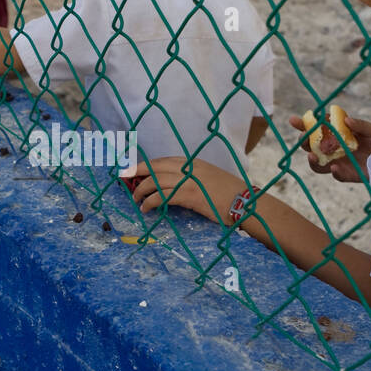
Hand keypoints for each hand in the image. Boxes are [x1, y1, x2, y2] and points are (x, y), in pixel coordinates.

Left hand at [127, 157, 243, 222]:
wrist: (245, 202)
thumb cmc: (229, 193)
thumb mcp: (208, 178)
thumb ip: (191, 177)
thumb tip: (172, 185)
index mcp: (193, 162)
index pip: (162, 160)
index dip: (145, 165)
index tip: (132, 170)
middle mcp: (188, 168)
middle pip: (154, 167)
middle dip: (136, 172)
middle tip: (124, 180)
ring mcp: (188, 181)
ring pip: (155, 182)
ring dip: (141, 191)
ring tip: (136, 200)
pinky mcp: (189, 195)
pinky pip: (162, 197)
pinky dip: (150, 203)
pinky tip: (146, 209)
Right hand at [293, 112, 370, 183]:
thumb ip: (360, 125)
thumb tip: (346, 120)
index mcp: (335, 134)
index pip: (316, 129)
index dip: (303, 125)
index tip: (294, 121)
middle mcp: (333, 149)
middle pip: (311, 147)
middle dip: (304, 143)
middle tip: (303, 138)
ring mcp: (338, 162)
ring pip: (318, 165)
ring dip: (312, 161)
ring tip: (312, 156)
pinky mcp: (347, 174)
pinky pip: (337, 175)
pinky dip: (335, 172)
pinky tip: (335, 167)